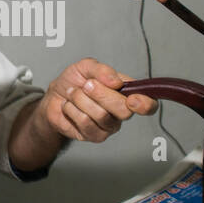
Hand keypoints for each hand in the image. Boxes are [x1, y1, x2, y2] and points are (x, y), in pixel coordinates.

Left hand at [40, 57, 158, 142]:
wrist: (55, 96)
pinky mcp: (94, 135)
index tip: (131, 99)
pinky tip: (70, 106)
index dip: (145, 104)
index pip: (148, 104)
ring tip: (74, 93)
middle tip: (87, 85)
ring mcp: (109, 125)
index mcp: (127, 93)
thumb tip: (115, 81)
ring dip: (81, 99)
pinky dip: (72, 109)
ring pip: (101, 115)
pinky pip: (86, 123)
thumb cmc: (75, 81)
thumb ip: (102, 69)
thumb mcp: (86, 66)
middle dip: (101, 94)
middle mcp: (121, 111)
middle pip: (123, 111)